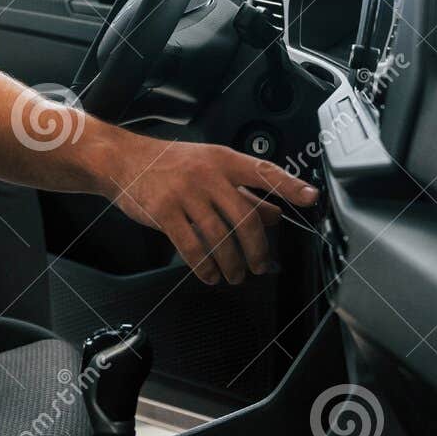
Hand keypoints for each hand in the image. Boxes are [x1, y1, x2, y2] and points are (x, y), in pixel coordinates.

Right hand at [101, 138, 317, 283]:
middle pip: (245, 217)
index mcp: (224, 160)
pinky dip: (205, 266)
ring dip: (232, 264)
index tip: (311, 198)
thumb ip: (243, 191)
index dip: (290, 186)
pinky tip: (210, 274)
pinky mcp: (165, 211)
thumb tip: (276, 213)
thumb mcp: (211, 167)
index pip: (264, 172)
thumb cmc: (170, 164)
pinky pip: (192, 246)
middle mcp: (208, 175)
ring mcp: (186, 193)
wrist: (125, 160)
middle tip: (260, 265)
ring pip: (220, 237)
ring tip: (235, 275)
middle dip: (257, 249)